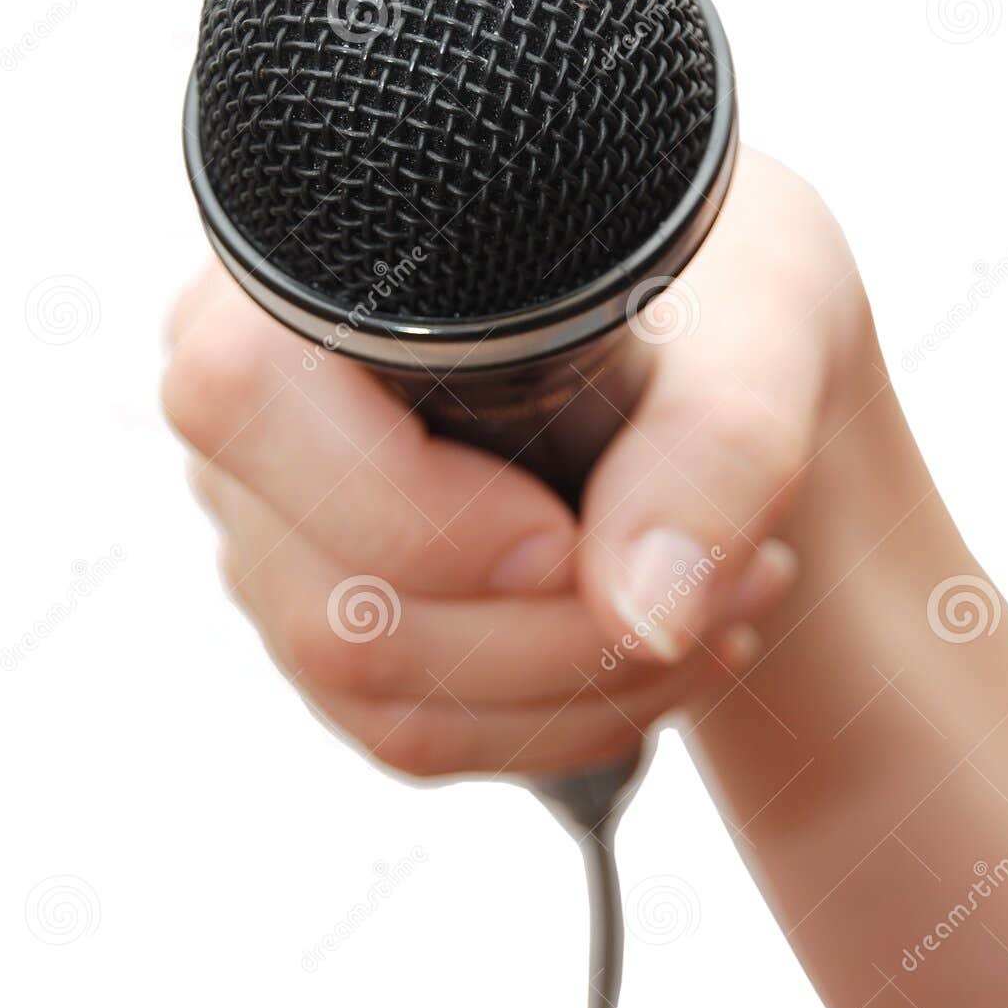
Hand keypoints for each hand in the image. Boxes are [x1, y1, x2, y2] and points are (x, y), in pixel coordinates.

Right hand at [162, 148, 868, 779]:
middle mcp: (261, 414)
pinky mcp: (339, 617)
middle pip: (336, 605)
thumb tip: (647, 617)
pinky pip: (416, 729)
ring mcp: (283, 532)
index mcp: (305, 277)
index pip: (246, 401)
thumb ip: (715, 446)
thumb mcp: (762, 319)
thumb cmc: (717, 290)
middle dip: (560, 636)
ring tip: (730, 611)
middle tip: (738, 580)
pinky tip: (662, 655)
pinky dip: (561, 719)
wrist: (720, 346)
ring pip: (375, 692)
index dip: (405, 504)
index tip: (571, 532)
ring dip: (581, 690)